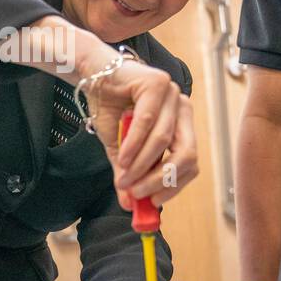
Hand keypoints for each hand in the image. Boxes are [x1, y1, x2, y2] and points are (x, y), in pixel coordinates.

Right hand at [83, 56, 198, 208]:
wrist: (91, 75)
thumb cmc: (109, 108)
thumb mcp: (121, 149)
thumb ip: (129, 174)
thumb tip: (129, 205)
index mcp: (181, 124)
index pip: (190, 162)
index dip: (174, 184)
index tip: (153, 201)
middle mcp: (182, 108)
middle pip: (187, 153)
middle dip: (162, 179)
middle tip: (139, 194)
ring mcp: (173, 94)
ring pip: (164, 140)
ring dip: (142, 165)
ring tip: (124, 178)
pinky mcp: (157, 83)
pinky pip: (148, 122)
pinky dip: (134, 145)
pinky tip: (122, 159)